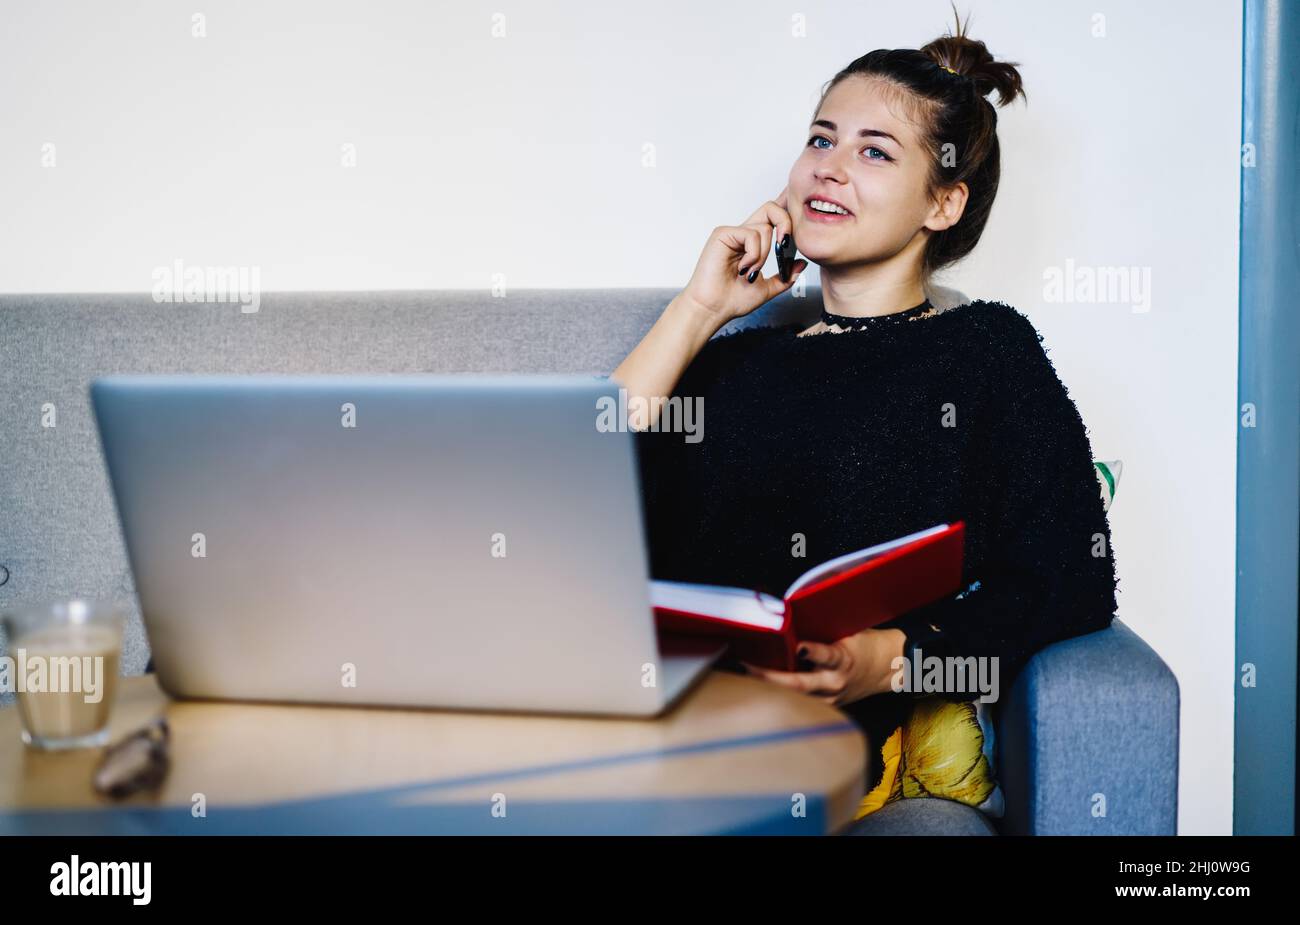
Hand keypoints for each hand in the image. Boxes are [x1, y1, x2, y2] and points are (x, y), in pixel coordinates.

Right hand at [679, 185, 807, 322]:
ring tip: (750, 272)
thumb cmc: (732, 301)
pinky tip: (742, 269)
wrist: (712, 309)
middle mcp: (743, 235)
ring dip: (764, 255)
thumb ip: (785, 277)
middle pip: (771, 208)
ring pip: (764, 227)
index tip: (792, 238)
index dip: (787, 218)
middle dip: (786, 222)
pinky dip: (753, 255)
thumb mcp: (767, 289)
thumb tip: (802, 264)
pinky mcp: (723, 234)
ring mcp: (733, 233)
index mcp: (752, 244)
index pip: (773, 219)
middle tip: (784, 244)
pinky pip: (751, 235)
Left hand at [740, 628, 906, 706]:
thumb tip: (794, 608)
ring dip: (769, 686)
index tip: (798, 647)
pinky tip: (758, 684)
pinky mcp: (824, 706)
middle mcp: (835, 683)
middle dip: (772, 677)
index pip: (827, 656)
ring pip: (795, 697)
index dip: (812, 652)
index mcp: (844, 660)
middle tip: (748, 666)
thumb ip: (823, 626)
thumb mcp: (848, 630)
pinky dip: (778, 693)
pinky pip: (798, 702)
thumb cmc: (863, 644)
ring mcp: (829, 698)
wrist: (887, 668)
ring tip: (745, 674)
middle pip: (800, 684)